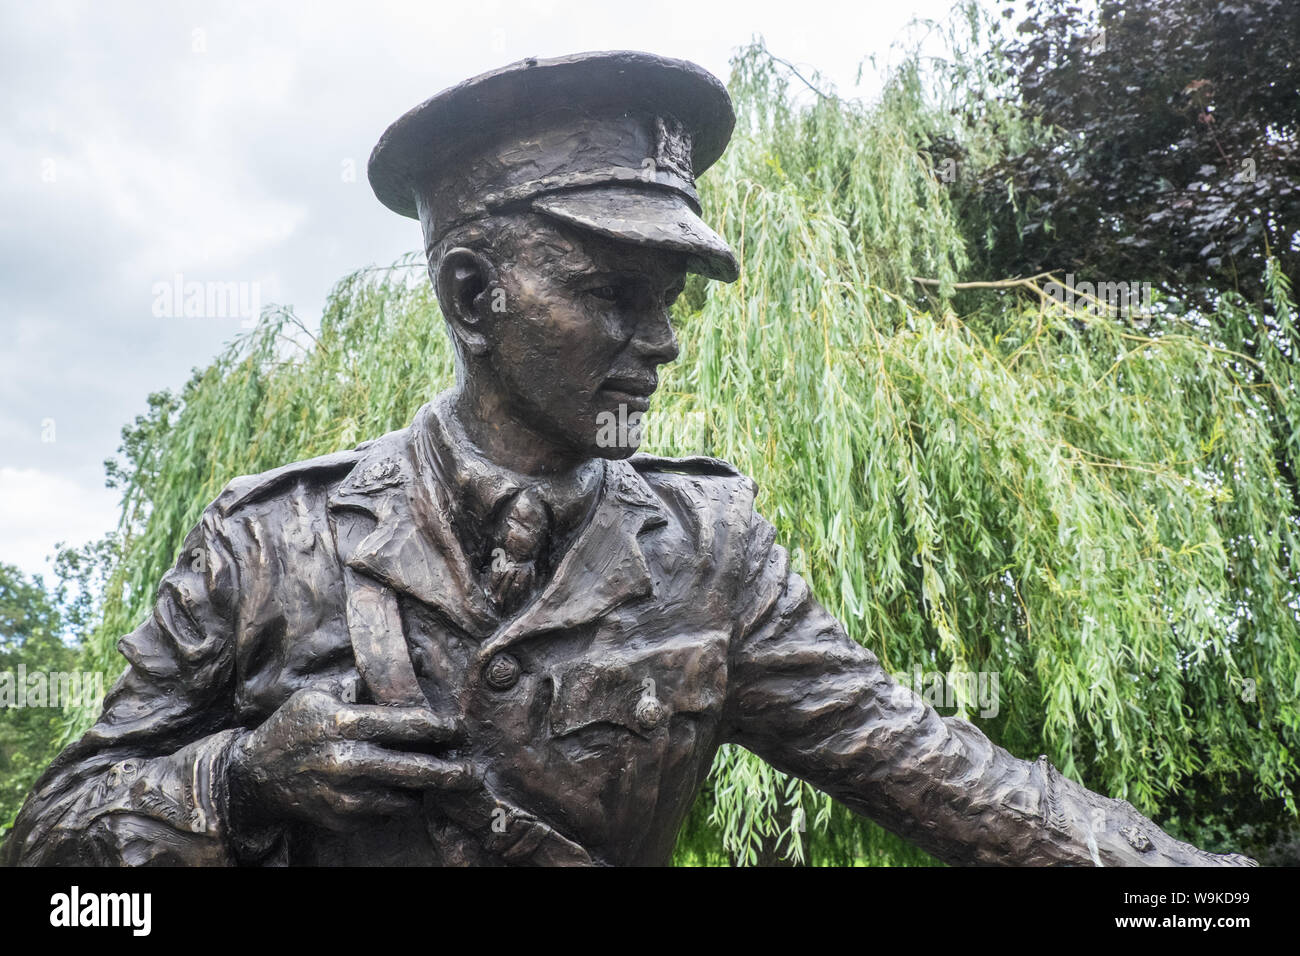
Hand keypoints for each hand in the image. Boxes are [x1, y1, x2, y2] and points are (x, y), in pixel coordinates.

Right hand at [226, 686, 477, 831]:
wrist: (257, 775)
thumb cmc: (295, 726)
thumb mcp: (321, 693)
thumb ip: (360, 687)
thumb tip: (402, 675)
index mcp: (347, 722)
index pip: (410, 724)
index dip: (443, 728)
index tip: (459, 730)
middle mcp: (349, 760)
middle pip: (417, 769)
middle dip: (451, 772)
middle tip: (473, 773)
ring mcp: (346, 794)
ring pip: (405, 796)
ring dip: (425, 789)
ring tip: (438, 780)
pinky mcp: (343, 819)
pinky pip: (384, 812)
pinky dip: (396, 802)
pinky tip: (400, 792)